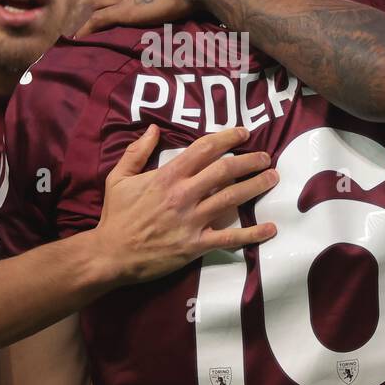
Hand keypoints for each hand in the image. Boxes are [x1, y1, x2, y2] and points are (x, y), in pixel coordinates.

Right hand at [95, 124, 277, 283]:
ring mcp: (192, 220)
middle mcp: (184, 194)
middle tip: (265, 156)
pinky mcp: (196, 244)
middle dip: (249, 161)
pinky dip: (252, 234)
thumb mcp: (118, 178)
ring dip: (256, 186)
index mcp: (167, 176)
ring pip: (232, 199)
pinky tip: (271, 229)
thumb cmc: (116, 216)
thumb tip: (154, 129)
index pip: (204, 149)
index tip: (243, 133)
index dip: (227, 138)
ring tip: (273, 178)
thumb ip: (137, 152)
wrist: (111, 255)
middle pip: (225, 171)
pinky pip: (229, 238)